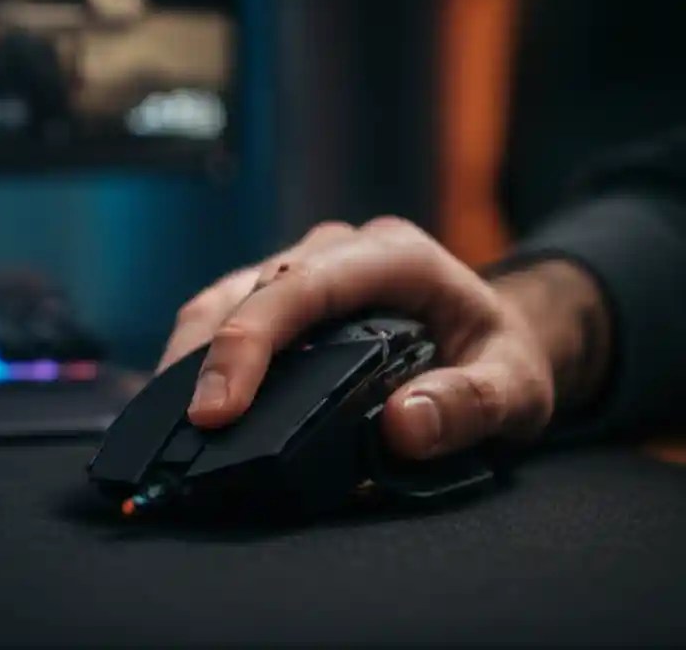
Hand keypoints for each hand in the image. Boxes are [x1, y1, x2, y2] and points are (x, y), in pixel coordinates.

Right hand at [158, 218, 610, 459]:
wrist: (490, 335)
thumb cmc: (499, 355)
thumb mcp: (517, 386)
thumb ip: (473, 404)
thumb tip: (404, 425)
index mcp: (392, 255)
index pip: (304, 287)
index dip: (251, 343)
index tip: (220, 410)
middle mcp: (336, 250)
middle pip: (248, 292)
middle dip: (205, 362)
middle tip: (185, 434)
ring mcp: (299, 268)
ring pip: (220, 301)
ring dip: (187, 362)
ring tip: (167, 426)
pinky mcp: (276, 296)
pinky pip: (219, 317)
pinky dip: (193, 362)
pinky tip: (180, 407)